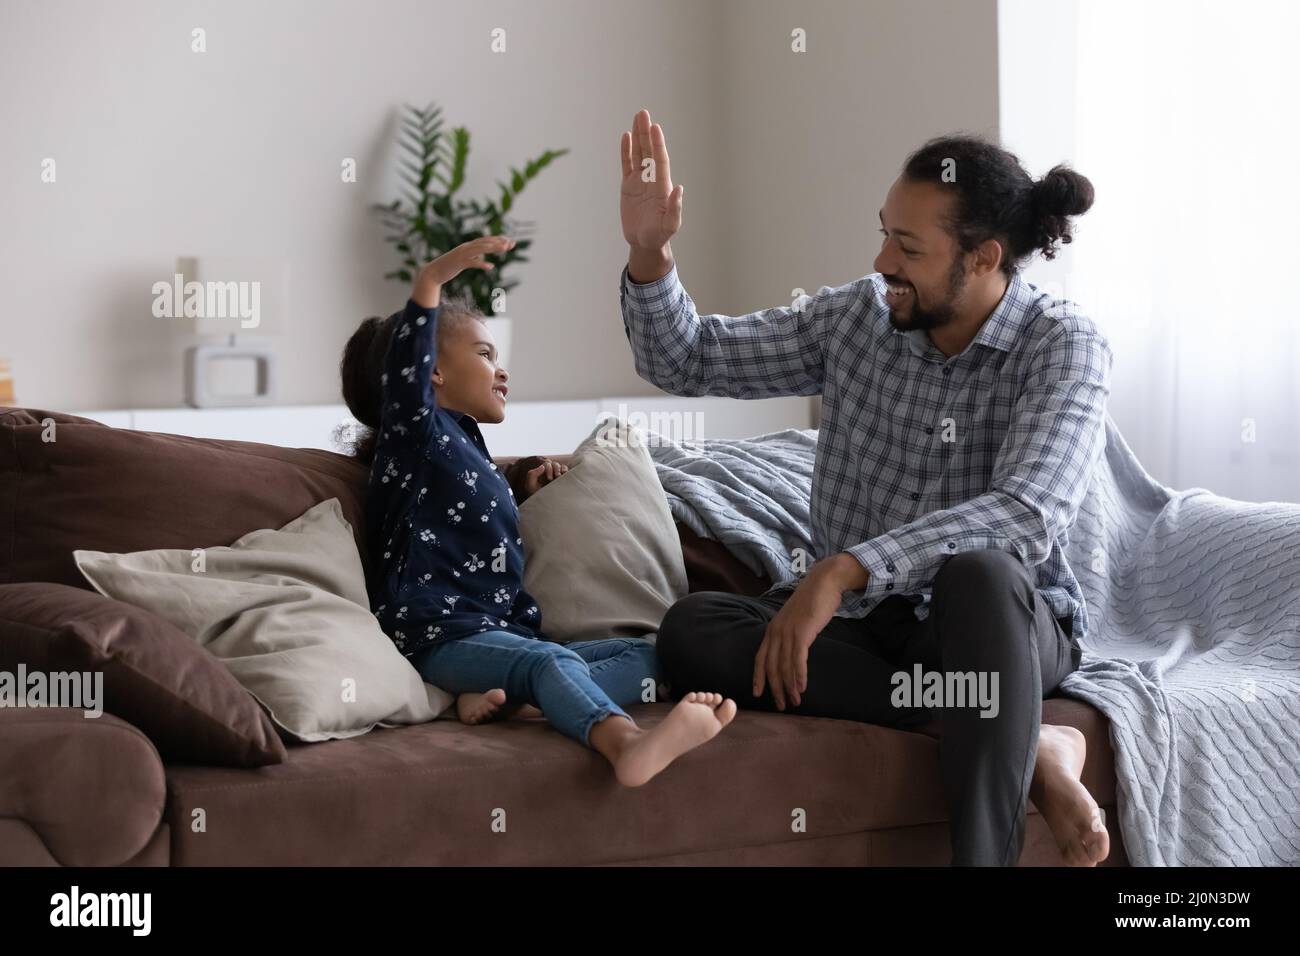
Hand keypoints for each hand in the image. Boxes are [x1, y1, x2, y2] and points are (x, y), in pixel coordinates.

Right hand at [412, 235, 514, 308]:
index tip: (510, 242)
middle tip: (511, 244)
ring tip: (504, 249)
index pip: (486, 240)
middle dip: (498, 242)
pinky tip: (490, 267)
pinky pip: (472, 262)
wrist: (434, 272)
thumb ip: (475, 260)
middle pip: (485, 242)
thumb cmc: (450, 267)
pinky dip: (481, 264)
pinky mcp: (458, 263)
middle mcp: (466, 247)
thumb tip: (486, 264)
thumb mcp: (465, 262)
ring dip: (492, 248)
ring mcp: (462, 254)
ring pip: (480, 249)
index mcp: (468, 246)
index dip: (498, 240)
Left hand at [522, 458, 567, 495]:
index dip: (548, 468)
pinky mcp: (564, 479)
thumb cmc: (537, 496)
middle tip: (551, 479)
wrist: (545, 505)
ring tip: (558, 477)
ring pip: (560, 466)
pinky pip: (566, 470)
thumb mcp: (530, 486)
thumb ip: (532, 474)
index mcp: (542, 473)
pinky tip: (563, 476)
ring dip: (558, 469)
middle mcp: (550, 473)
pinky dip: (565, 470)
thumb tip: (542, 466)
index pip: (546, 464)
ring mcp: (558, 476)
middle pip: (554, 464)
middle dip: (553, 469)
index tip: (548, 478)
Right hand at [620, 109, 682, 252]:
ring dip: (637, 136)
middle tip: (643, 113)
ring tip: (637, 117)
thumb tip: (679, 188)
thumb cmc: (660, 235)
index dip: (657, 144)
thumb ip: (675, 208)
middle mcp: (652, 179)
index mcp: (662, 186)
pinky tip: (626, 137)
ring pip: (638, 154)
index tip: (655, 128)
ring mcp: (640, 181)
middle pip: (648, 151)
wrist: (645, 242)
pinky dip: (626, 151)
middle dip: (646, 132)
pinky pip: (626, 164)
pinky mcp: (628, 186)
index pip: (660, 160)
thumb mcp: (670, 225)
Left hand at [752, 555, 866, 710]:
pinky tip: (802, 688)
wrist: (824, 582)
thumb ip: (789, 634)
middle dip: (775, 689)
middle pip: (771, 667)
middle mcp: (776, 632)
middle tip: (781, 705)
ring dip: (789, 687)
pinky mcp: (802, 632)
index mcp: (772, 629)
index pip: (760, 658)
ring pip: (785, 666)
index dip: (758, 677)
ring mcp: (788, 632)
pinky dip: (799, 676)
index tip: (757, 693)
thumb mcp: (795, 619)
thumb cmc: (812, 601)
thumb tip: (791, 650)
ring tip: (794, 701)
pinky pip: (798, 659)